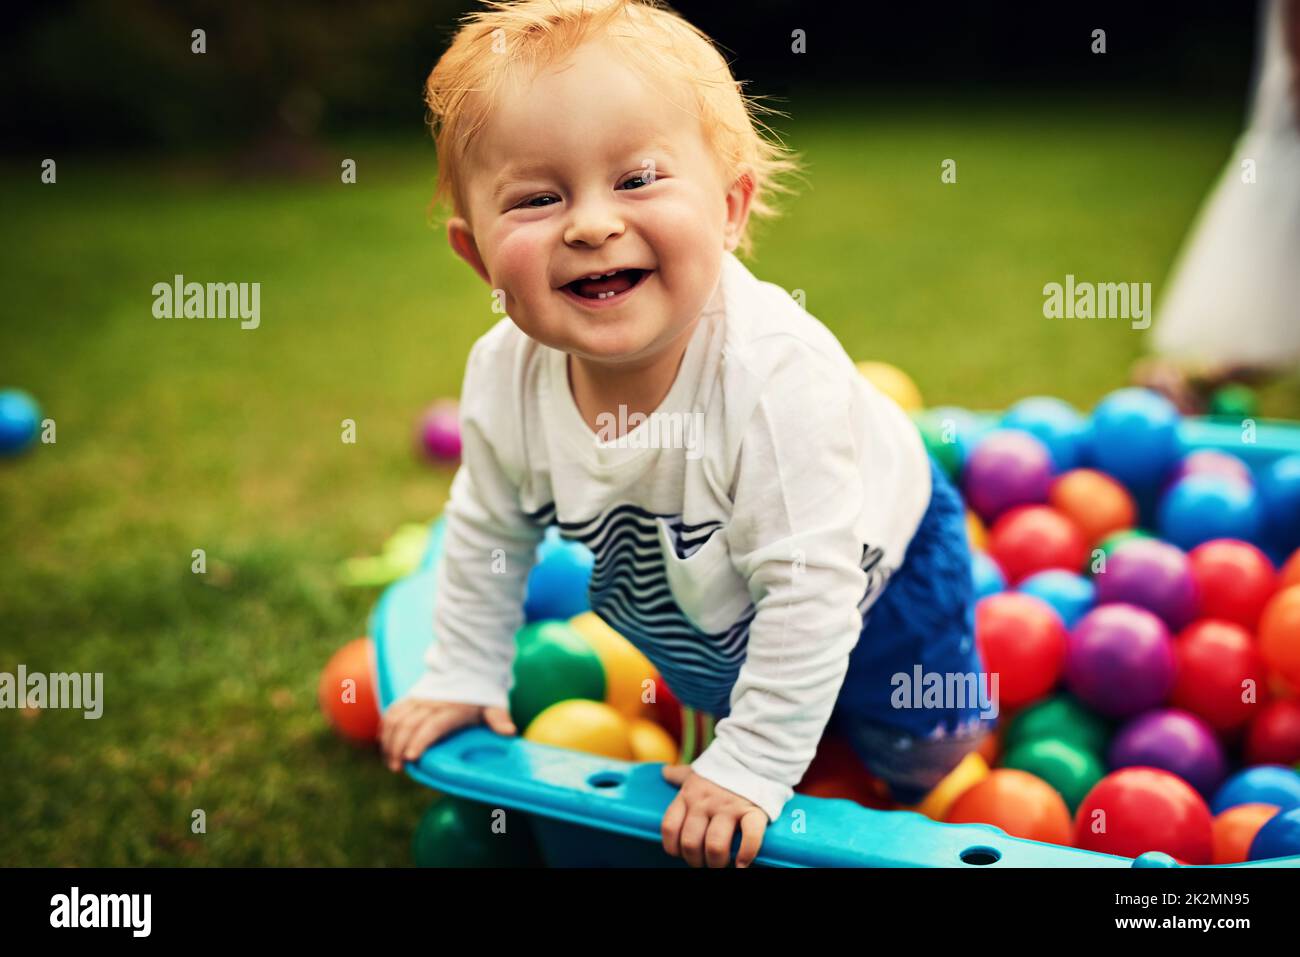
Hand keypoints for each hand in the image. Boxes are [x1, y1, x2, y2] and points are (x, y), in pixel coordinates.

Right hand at [379, 698, 515, 771]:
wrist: (469, 664)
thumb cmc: (483, 691)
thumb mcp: (494, 704)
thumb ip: (498, 719)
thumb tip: (510, 732)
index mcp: (452, 708)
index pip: (432, 726)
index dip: (421, 741)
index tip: (412, 758)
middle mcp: (431, 703)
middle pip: (408, 725)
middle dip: (398, 747)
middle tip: (398, 768)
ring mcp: (419, 699)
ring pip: (396, 718)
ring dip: (389, 741)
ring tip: (390, 762)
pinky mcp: (411, 698)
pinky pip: (393, 711)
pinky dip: (386, 727)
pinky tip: (383, 744)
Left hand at [660, 765, 767, 867]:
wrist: (755, 755)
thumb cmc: (724, 768)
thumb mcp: (698, 770)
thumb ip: (681, 775)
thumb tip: (664, 772)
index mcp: (689, 795)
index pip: (669, 827)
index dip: (673, 847)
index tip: (682, 852)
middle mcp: (705, 802)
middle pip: (690, 842)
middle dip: (696, 860)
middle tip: (705, 862)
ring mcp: (729, 807)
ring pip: (715, 846)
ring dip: (717, 862)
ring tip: (722, 865)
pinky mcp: (753, 811)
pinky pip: (750, 838)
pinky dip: (746, 856)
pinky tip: (742, 864)